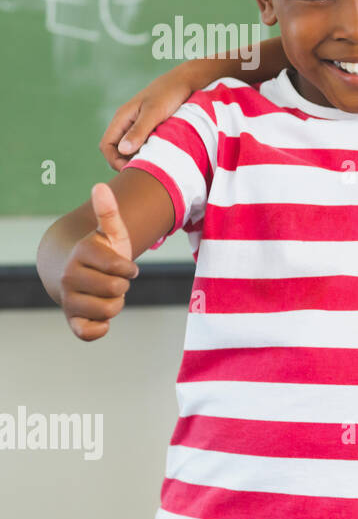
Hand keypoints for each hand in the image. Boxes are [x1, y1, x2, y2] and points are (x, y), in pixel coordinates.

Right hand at [60, 184, 138, 340]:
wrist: (83, 278)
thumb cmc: (105, 254)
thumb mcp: (111, 234)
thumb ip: (109, 213)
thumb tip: (100, 185)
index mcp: (82, 253)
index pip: (122, 268)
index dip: (129, 269)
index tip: (124, 266)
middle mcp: (69, 276)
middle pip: (117, 289)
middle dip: (122, 286)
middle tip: (112, 280)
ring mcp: (68, 299)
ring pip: (110, 310)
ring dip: (116, 304)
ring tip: (106, 293)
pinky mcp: (71, 321)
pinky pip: (92, 333)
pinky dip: (101, 327)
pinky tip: (99, 316)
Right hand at [100, 65, 207, 170]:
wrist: (187, 81)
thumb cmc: (170, 93)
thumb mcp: (155, 112)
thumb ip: (139, 130)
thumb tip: (123, 150)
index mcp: (122, 118)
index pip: (106, 146)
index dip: (114, 161)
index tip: (131, 170)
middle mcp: (127, 123)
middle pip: (116, 150)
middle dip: (126, 163)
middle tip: (145, 171)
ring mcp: (139, 125)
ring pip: (131, 149)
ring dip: (139, 158)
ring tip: (154, 165)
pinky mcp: (152, 128)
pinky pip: (144, 144)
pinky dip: (149, 153)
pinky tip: (162, 157)